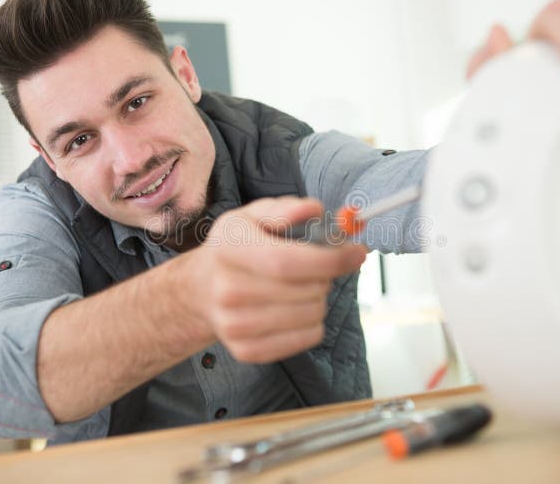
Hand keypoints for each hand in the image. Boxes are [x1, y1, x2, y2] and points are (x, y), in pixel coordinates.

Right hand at [183, 197, 366, 362]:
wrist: (201, 289)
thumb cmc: (237, 247)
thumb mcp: (253, 216)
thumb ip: (285, 209)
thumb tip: (315, 210)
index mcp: (230, 249)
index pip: (287, 261)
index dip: (330, 259)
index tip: (357, 252)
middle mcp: (228, 290)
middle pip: (306, 290)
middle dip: (327, 275)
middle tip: (318, 267)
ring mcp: (235, 325)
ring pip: (312, 314)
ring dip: (320, 298)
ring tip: (302, 287)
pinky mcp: (246, 351)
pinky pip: (307, 338)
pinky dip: (314, 322)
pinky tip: (296, 307)